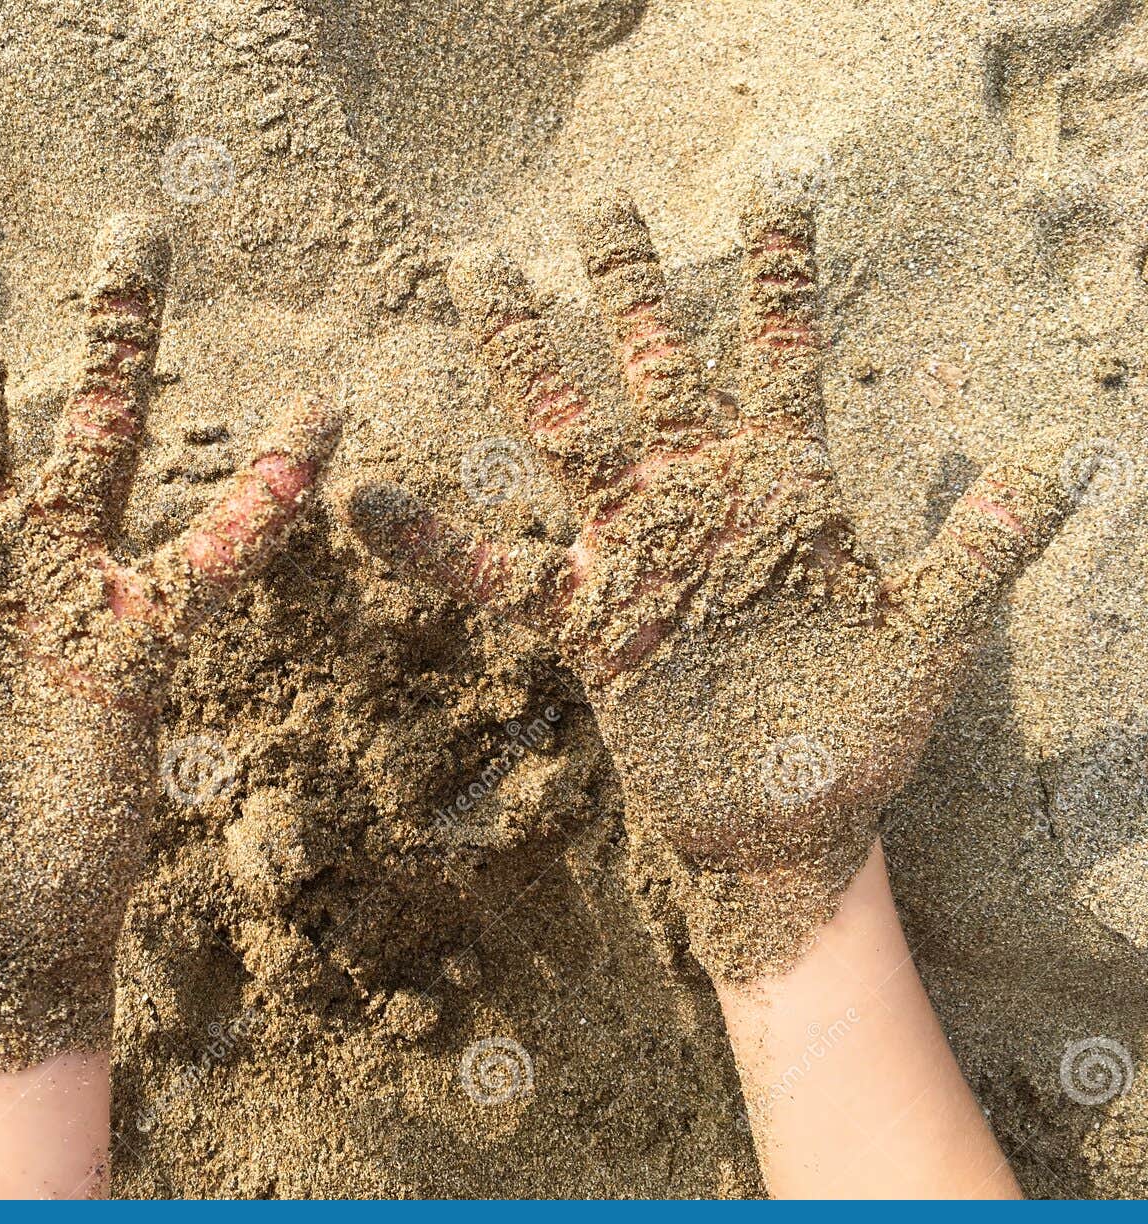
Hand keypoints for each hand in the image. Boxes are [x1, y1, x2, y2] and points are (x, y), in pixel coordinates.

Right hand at [347, 186, 1076, 978]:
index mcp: (785, 488)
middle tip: (599, 203)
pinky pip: (500, 574)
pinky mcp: (588, 622)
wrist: (792, 823)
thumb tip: (1068, 452)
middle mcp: (701, 502)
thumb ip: (985, 541)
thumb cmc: (864, 731)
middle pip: (659, 366)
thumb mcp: (934, 632)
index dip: (779, 273)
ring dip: (531, 358)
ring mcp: (636, 554)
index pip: (782, 353)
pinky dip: (437, 545)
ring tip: (483, 281)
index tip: (774, 186)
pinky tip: (369, 505)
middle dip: (632, 285)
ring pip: (572, 435)